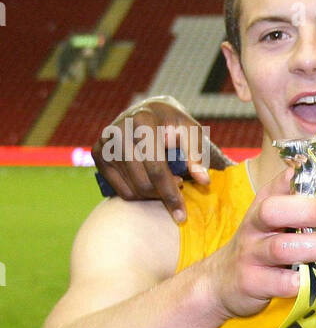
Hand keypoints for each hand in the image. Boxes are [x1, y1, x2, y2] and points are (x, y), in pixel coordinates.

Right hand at [92, 97, 231, 221]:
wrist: (148, 112)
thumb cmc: (174, 124)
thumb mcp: (192, 132)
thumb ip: (198, 154)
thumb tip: (204, 181)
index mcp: (143, 122)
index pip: (156, 167)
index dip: (170, 193)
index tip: (182, 215)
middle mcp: (119, 131)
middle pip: (143, 182)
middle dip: (163, 195)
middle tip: (180, 188)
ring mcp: (105, 143)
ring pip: (132, 190)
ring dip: (153, 196)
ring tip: (167, 184)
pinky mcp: (98, 154)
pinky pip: (120, 190)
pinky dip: (139, 195)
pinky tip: (151, 185)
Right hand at [201, 169, 315, 319]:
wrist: (219, 282)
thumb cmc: (257, 248)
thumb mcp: (268, 222)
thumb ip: (290, 203)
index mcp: (262, 208)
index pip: (277, 186)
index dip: (299, 178)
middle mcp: (254, 228)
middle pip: (273, 211)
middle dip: (308, 210)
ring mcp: (251, 256)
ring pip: (280, 248)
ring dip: (313, 247)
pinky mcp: (253, 283)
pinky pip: (279, 282)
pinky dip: (299, 281)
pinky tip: (315, 280)